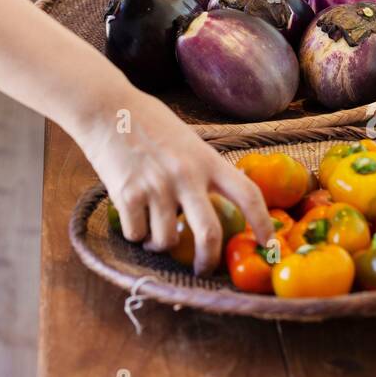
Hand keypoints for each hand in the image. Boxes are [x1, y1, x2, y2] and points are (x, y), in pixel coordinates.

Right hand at [74, 84, 271, 275]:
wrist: (106, 108)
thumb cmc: (148, 122)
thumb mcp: (188, 141)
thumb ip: (202, 169)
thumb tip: (217, 202)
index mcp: (207, 160)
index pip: (248, 194)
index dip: (262, 224)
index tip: (269, 245)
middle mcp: (186, 175)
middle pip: (209, 233)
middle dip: (207, 260)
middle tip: (202, 269)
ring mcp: (157, 185)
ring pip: (166, 240)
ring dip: (159, 245)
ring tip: (152, 235)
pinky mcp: (128, 193)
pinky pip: (137, 233)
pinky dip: (136, 235)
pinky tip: (133, 220)